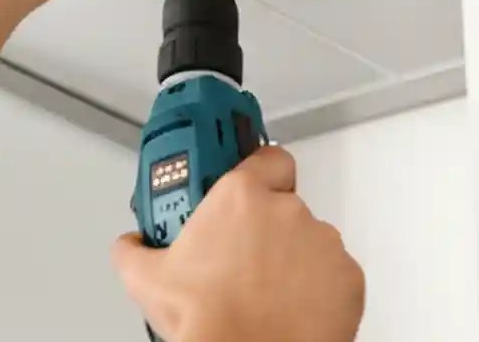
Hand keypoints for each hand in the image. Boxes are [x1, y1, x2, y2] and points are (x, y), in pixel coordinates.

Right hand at [112, 147, 365, 341]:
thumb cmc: (206, 320)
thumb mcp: (146, 280)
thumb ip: (134, 249)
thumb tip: (129, 246)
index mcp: (241, 197)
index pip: (267, 158)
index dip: (261, 171)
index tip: (252, 184)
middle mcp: (287, 210)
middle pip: (285, 206)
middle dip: (269, 228)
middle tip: (245, 258)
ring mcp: (323, 242)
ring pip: (311, 241)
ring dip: (295, 259)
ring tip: (268, 293)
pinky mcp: (348, 277)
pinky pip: (335, 275)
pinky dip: (320, 289)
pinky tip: (293, 309)